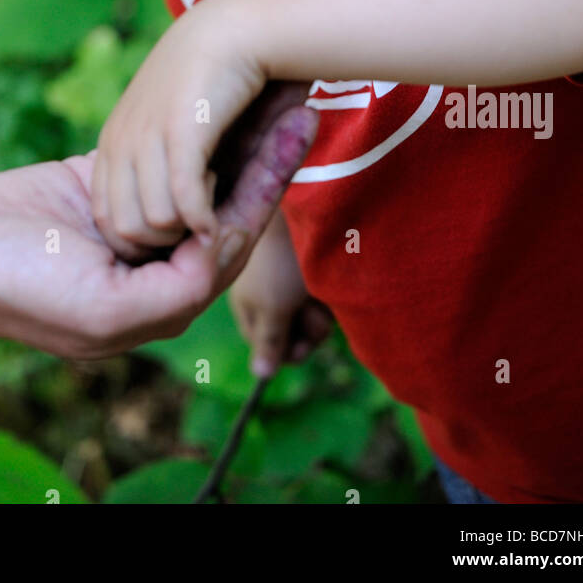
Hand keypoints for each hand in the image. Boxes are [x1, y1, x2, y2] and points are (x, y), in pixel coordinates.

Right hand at [0, 86, 318, 359]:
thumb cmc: (19, 290)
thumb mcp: (106, 312)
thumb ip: (175, 290)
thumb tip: (221, 250)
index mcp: (166, 297)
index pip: (234, 234)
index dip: (269, 183)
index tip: (296, 130)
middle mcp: (157, 262)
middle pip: (225, 202)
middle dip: (264, 154)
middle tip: (299, 99)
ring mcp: (132, 224)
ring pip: (197, 177)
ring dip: (233, 137)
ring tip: (269, 91)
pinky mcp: (102, 189)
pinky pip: (158, 159)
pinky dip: (189, 132)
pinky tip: (217, 102)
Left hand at [91, 0, 267, 259]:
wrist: (235, 27)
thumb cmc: (216, 78)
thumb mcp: (170, 120)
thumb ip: (159, 161)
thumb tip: (166, 213)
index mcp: (115, 138)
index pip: (105, 215)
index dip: (139, 239)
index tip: (176, 235)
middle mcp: (121, 140)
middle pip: (122, 229)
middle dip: (160, 244)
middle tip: (194, 231)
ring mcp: (147, 136)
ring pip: (151, 223)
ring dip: (183, 231)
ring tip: (210, 210)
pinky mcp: (180, 133)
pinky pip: (181, 204)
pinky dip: (201, 223)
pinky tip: (216, 223)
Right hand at [229, 207, 332, 376]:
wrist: (303, 206)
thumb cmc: (281, 260)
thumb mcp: (272, 306)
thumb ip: (269, 342)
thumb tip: (261, 375)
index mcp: (250, 308)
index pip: (270, 349)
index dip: (289, 350)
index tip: (300, 339)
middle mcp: (271, 297)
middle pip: (296, 336)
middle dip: (310, 329)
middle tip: (313, 309)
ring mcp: (293, 282)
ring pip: (315, 318)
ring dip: (323, 311)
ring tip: (322, 289)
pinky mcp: (314, 269)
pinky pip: (327, 297)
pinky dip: (332, 294)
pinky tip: (332, 280)